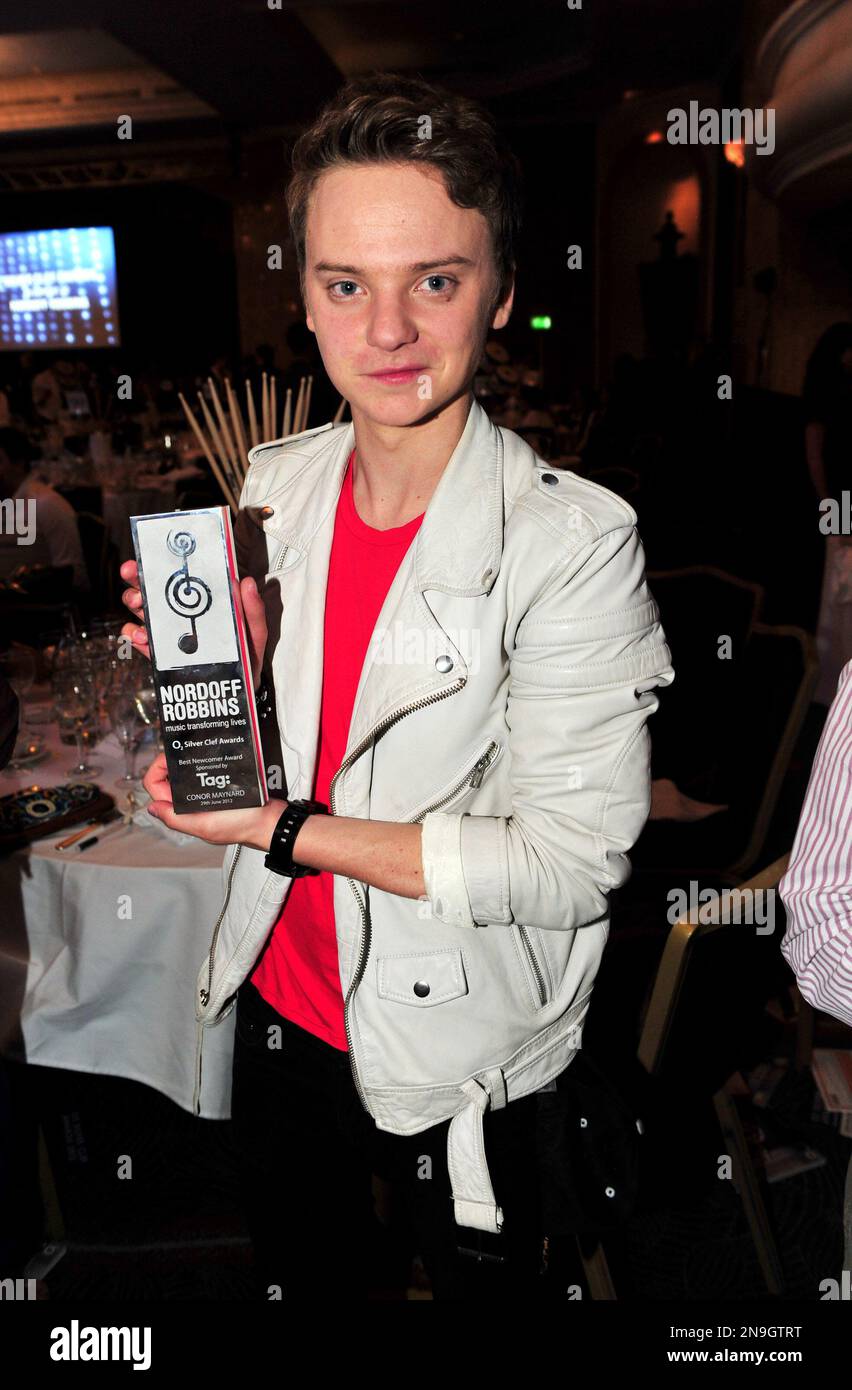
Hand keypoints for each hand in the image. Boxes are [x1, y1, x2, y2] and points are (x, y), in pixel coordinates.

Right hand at [119, 559, 268, 691]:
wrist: (237, 692)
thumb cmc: (247, 657)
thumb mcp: (254, 634)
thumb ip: (253, 611)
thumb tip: (246, 582)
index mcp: (202, 602)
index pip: (180, 578)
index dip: (163, 563)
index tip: (151, 555)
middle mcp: (180, 613)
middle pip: (152, 589)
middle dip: (137, 577)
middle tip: (132, 572)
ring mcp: (168, 632)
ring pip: (141, 611)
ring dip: (134, 603)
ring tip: (139, 605)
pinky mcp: (160, 654)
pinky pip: (140, 641)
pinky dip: (135, 636)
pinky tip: (143, 637)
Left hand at [142, 752, 285, 848]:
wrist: (271, 820)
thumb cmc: (243, 825)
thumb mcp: (205, 825)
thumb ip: (175, 819)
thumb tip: (152, 808)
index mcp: (183, 812)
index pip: (156, 787)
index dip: (156, 769)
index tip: (168, 756)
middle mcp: (191, 803)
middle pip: (169, 777)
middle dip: (172, 760)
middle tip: (182, 745)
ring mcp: (206, 795)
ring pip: (187, 773)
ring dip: (188, 759)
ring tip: (193, 746)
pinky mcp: (220, 787)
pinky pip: (205, 772)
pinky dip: (205, 761)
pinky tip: (209, 753)